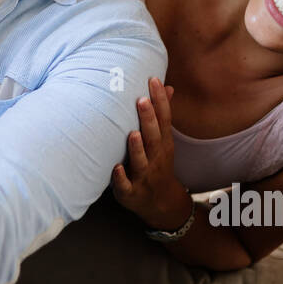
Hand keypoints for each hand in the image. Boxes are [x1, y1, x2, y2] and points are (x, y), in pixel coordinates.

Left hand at [110, 77, 192, 230]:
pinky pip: (126, 186)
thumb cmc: (158, 163)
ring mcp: (144, 176)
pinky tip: (115, 168)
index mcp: (163, 144)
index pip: (164, 119)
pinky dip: (121, 178)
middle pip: (154, 137)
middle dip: (149, 119)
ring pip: (142, 162)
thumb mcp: (164, 141)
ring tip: (132, 133)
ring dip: (137, 148)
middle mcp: (156, 158)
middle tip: (141, 100)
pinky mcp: (131, 192)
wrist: (161, 204)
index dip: (160, 100)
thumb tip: (167, 86)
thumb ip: (162, 115)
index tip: (153, 80)